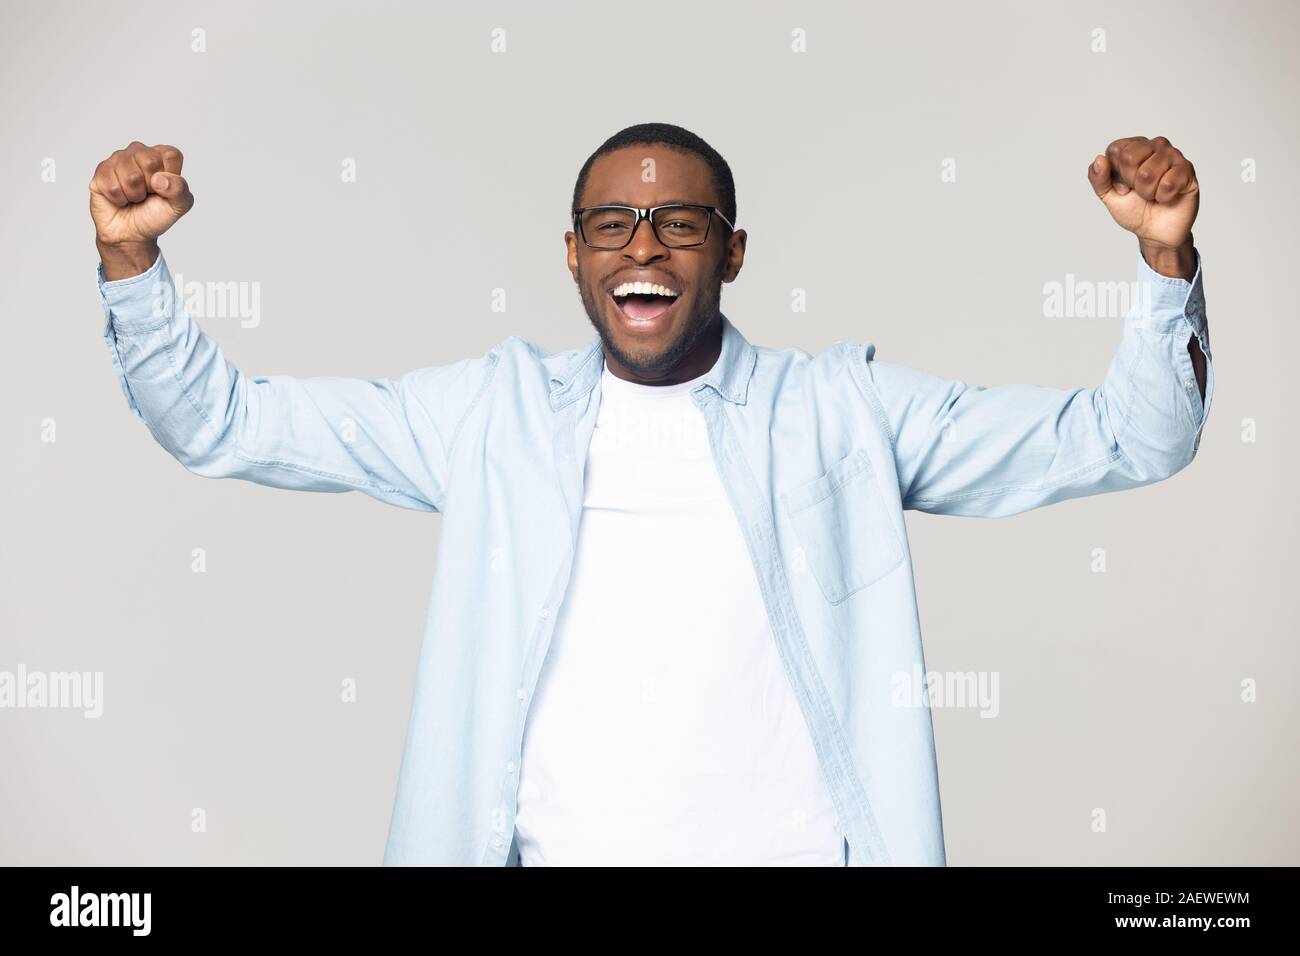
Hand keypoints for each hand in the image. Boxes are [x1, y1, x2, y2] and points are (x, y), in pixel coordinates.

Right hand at [90, 142, 192, 276]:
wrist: (131, 233)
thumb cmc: (155, 215)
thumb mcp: (179, 206)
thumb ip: (180, 190)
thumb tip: (160, 179)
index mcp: (162, 156)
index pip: (170, 155)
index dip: (169, 178)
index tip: (164, 189)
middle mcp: (139, 152)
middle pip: (150, 161)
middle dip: (150, 187)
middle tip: (147, 194)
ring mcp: (118, 159)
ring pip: (131, 175)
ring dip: (134, 195)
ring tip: (134, 198)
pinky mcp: (101, 171)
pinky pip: (112, 185)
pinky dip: (119, 199)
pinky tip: (120, 199)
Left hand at [1088, 136, 1197, 276]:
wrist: (1155, 232)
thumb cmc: (1134, 210)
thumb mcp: (1108, 196)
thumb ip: (1098, 178)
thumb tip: (1099, 159)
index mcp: (1134, 147)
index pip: (1115, 149)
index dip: (1116, 174)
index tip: (1123, 185)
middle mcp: (1154, 146)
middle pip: (1129, 157)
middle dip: (1130, 182)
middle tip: (1139, 191)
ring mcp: (1173, 155)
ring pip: (1148, 172)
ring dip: (1147, 192)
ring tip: (1153, 195)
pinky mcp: (1187, 170)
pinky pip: (1168, 182)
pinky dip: (1163, 197)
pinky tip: (1166, 197)